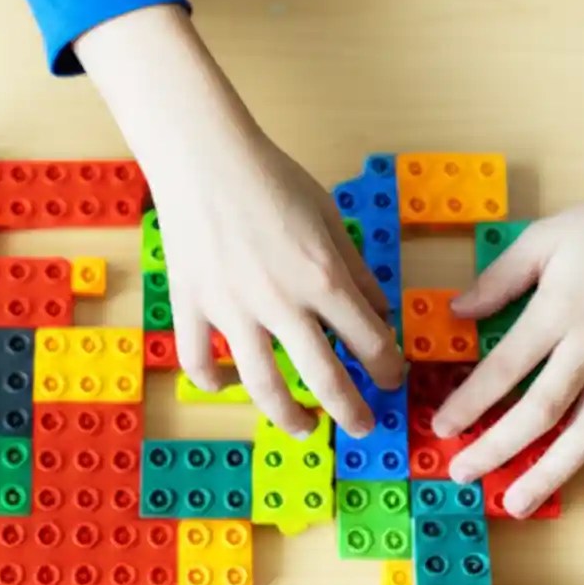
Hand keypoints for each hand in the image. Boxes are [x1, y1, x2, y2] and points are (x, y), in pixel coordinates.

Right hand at [73, 5, 405, 438]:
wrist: (203, 156)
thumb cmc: (269, 177)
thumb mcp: (328, 217)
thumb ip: (355, 268)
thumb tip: (378, 311)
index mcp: (324, 278)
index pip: (371, 343)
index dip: (388, 369)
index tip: (391, 379)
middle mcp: (282, 304)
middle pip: (327, 379)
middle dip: (352, 412)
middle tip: (362, 426)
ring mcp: (233, 310)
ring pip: (263, 387)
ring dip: (290, 417)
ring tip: (304, 428)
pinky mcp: (192, 307)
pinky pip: (200, 362)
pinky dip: (213, 382)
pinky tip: (226, 386)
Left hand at [432, 193, 583, 515]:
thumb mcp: (541, 240)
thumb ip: (497, 280)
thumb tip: (455, 314)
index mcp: (558, 312)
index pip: (505, 370)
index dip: (470, 403)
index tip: (442, 428)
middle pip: (540, 412)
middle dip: (497, 448)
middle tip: (463, 475)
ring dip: (551, 474)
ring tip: (517, 504)